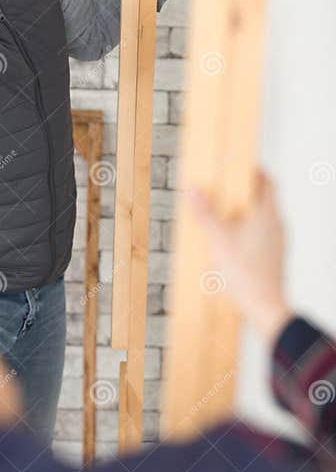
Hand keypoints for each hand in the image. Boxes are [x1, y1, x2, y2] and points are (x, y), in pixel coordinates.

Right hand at [185, 168, 294, 347]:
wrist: (265, 307)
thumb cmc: (246, 275)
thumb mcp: (218, 240)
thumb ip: (205, 214)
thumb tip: (194, 190)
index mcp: (267, 215)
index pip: (268, 182)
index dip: (255, 171)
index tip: (241, 165)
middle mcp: (276, 226)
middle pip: (263, 199)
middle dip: (244, 192)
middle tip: (224, 188)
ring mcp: (277, 242)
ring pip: (261, 218)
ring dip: (244, 212)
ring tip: (222, 215)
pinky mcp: (273, 256)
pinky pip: (260, 235)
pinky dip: (246, 230)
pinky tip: (229, 241)